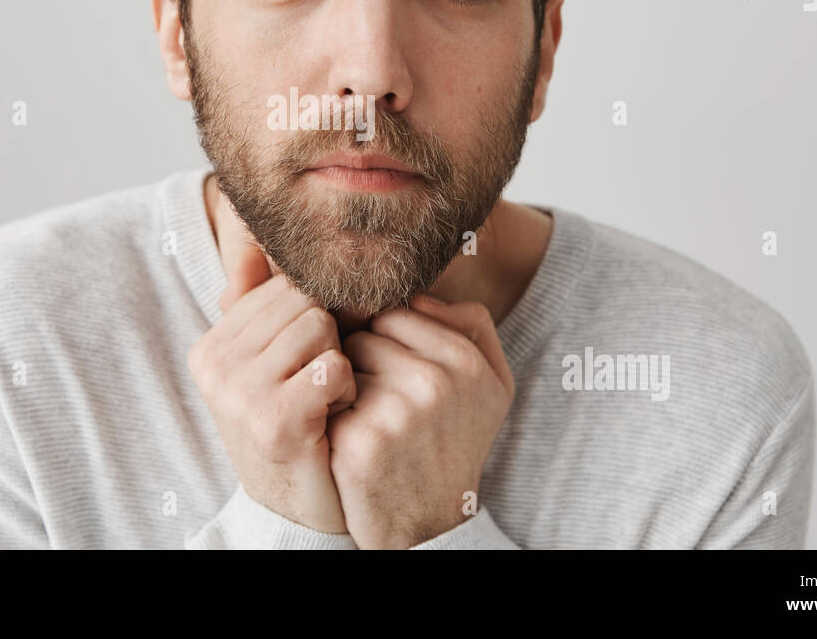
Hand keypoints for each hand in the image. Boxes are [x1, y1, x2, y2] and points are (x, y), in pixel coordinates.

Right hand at [187, 195, 356, 533]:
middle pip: (304, 300)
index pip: (284, 286)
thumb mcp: (275, 366)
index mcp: (213, 345)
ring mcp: (239, 392)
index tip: (311, 361)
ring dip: (341, 363)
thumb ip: (269, 307)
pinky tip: (334, 415)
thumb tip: (259, 237)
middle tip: (322, 384)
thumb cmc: (299, 427)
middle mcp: (215, 363)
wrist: (301, 511)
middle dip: (331, 336)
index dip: (317, 316)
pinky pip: (334, 366)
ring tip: (326, 400)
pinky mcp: (273, 420)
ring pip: (321, 327)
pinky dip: (347, 388)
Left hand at [327, 294, 514, 547]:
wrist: (430, 525)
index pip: (397, 310)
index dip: (390, 340)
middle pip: (365, 333)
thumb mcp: (492, 384)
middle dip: (365, 361)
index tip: (400, 372)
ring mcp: (395, 412)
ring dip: (346, 385)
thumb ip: (472, 322)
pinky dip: (331, 412)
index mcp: (468, 361)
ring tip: (371, 419)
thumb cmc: (455, 441)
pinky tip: (351, 438)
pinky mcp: (358, 440)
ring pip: (340, 361)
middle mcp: (435, 382)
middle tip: (384, 402)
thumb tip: (420, 292)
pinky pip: (324, 395)